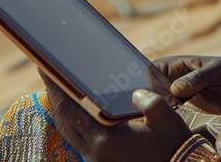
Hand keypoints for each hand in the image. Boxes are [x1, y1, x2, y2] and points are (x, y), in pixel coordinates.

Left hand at [40, 70, 192, 161]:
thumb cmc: (174, 145)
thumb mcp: (169, 121)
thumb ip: (153, 104)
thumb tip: (137, 92)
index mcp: (107, 139)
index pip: (72, 109)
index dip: (56, 88)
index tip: (46, 68)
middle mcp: (96, 152)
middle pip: (64, 120)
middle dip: (54, 95)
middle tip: (46, 72)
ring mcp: (96, 160)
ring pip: (68, 131)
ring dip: (61, 109)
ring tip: (56, 88)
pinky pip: (77, 140)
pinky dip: (72, 122)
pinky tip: (74, 110)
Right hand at [154, 56, 220, 121]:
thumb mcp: (219, 71)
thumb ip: (198, 78)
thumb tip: (175, 88)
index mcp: (178, 63)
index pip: (152, 72)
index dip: (150, 85)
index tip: (156, 100)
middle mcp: (175, 78)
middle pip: (152, 90)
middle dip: (151, 101)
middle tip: (156, 114)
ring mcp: (180, 94)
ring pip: (160, 104)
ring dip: (159, 113)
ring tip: (161, 122)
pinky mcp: (187, 109)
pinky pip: (172, 115)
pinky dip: (170, 121)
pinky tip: (171, 127)